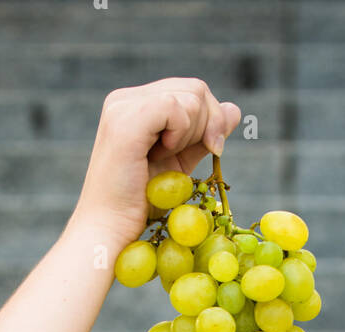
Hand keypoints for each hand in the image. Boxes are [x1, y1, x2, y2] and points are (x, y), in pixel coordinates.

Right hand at [69, 77, 241, 252]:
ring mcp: (123, 106)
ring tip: (166, 158)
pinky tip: (164, 153)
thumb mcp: (178, 165)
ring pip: (191, 97)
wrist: (109, 229)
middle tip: (184, 158)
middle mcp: (126, 99)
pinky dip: (182, 134)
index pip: (191, 90)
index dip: (212, 119)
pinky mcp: (126, 120)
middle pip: (196, 89)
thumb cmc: (139, 204)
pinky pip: (176, 107)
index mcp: (135, 105)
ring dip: (193, 135)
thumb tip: (235, 110)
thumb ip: (203, 137)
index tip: (211, 150)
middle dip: (208, 126)